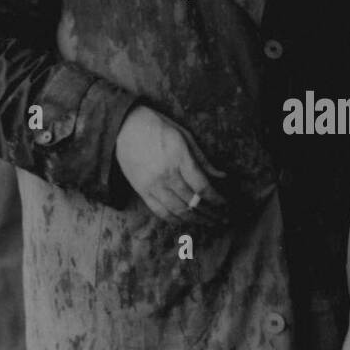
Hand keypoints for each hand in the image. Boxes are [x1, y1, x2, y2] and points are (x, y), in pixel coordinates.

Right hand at [114, 105, 227, 224]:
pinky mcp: (141, 191)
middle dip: (210, 213)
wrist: (124, 127)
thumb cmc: (158, 127)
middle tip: (222, 218)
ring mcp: (152, 185)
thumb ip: (202, 159)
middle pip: (192, 202)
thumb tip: (221, 176)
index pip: (202, 187)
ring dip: (195, 220)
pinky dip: (175, 220)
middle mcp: (166, 174)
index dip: (216, 199)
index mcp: (178, 158)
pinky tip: (186, 221)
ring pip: (177, 211)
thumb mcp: (184, 136)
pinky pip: (160, 212)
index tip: (225, 203)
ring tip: (208, 223)